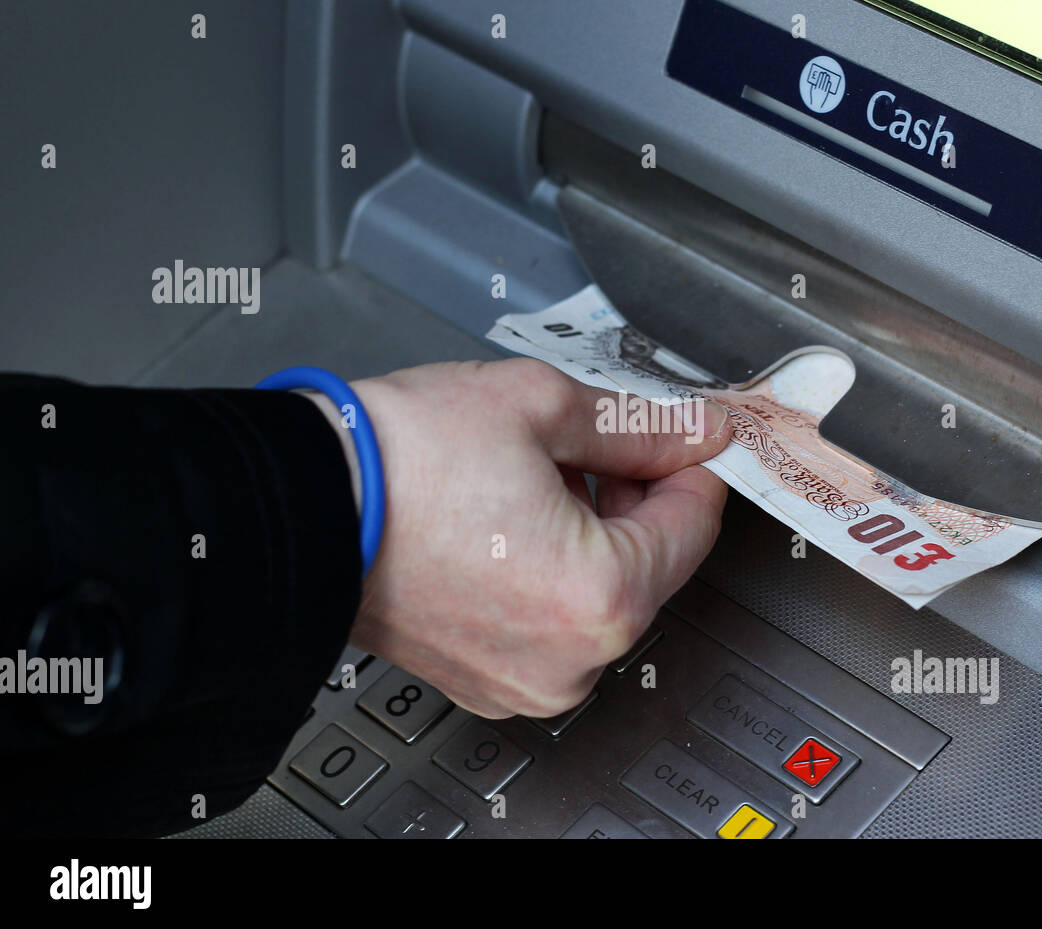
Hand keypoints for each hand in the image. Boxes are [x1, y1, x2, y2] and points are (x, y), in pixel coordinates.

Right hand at [340, 359, 730, 718]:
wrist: (297, 506)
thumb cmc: (394, 468)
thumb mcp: (537, 406)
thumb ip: (637, 423)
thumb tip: (692, 432)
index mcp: (599, 600)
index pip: (693, 523)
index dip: (692, 462)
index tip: (687, 435)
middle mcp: (570, 660)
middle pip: (650, 563)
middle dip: (635, 496)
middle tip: (594, 441)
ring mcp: (526, 681)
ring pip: (601, 593)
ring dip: (591, 532)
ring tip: (531, 477)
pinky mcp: (488, 681)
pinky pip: (553, 621)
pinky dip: (550, 571)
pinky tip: (510, 522)